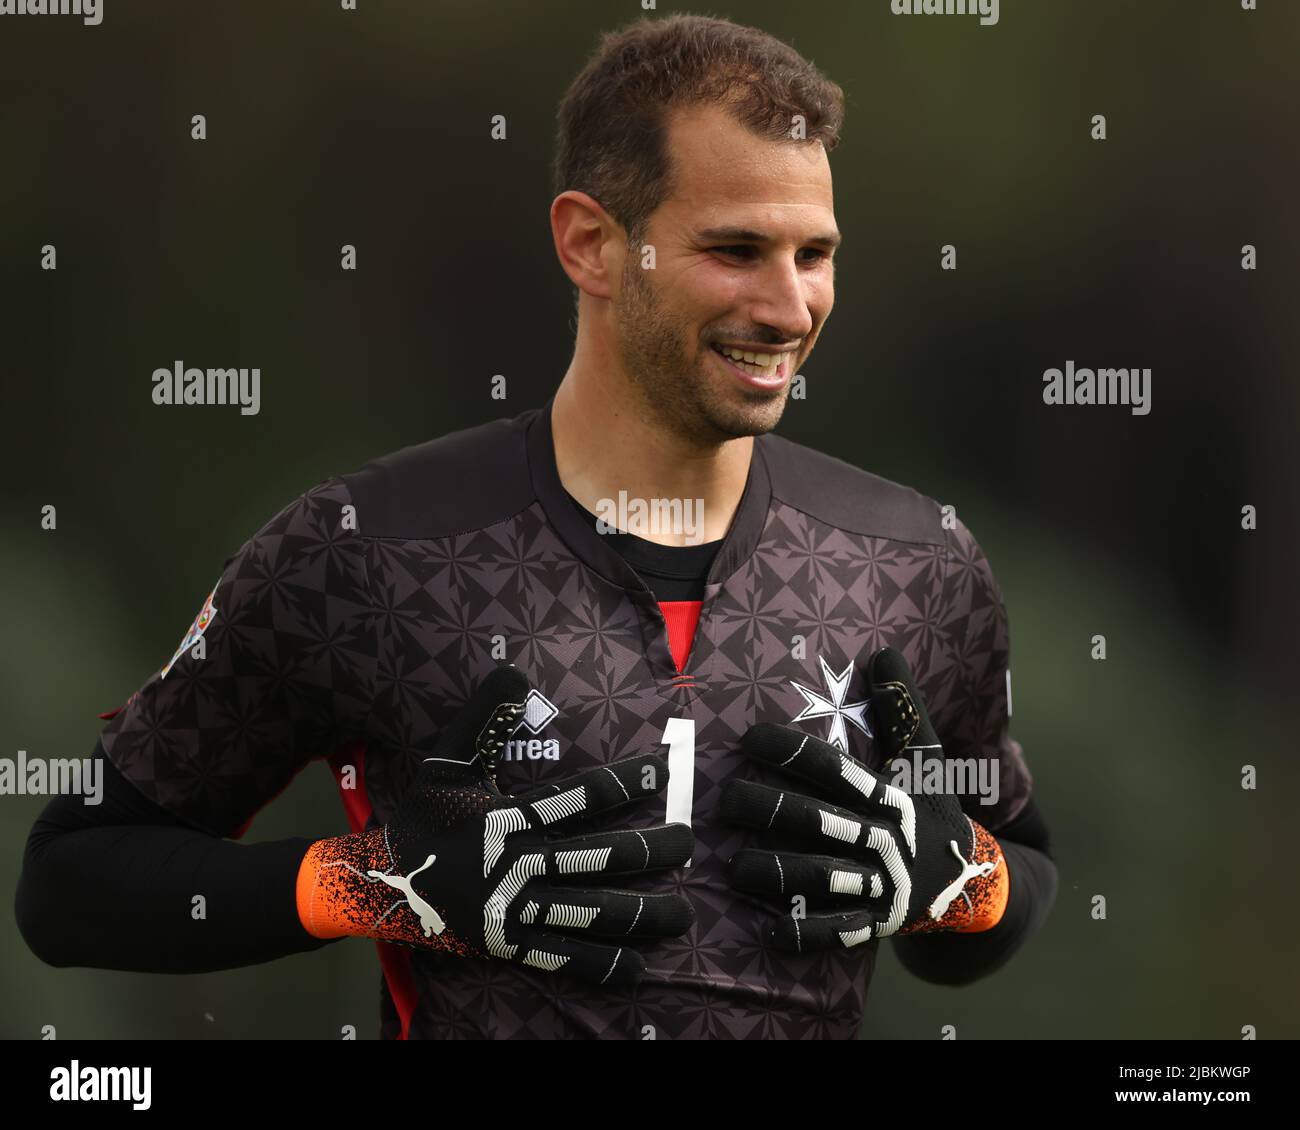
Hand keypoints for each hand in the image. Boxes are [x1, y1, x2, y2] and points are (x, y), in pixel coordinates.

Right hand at [298, 665, 693, 984]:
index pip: (581, 796)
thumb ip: (482, 717)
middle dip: (654, 850)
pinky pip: (564, 958)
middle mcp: (521, 865)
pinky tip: (638, 966)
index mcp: (511, 817)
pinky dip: (602, 965)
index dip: (626, 780)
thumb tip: (515, 673)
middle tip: (688, 842)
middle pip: (602, 857)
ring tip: (684, 912)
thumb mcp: (447, 760)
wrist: (382, 882)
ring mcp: (517, 910)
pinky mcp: (511, 944)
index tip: (662, 770)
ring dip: (645, 913)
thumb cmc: (424, 816)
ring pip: (594, 913)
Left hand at [720, 646, 1006, 951]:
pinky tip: (768, 929)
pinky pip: (839, 934)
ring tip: (734, 865)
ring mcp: (882, 886)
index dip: (791, 752)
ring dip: (774, 873)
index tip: (748, 739)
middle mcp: (885, 840)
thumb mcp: (927, 758)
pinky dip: (805, 935)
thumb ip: (903, 707)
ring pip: (821, 878)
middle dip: (767, 810)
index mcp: (891, 796)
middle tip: (725, 800)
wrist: (971, 879)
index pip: (834, 770)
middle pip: (818, 822)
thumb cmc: (932, 809)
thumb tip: (886, 650)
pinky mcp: (879, 925)